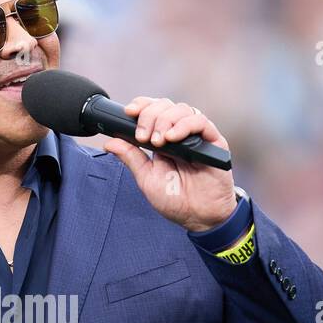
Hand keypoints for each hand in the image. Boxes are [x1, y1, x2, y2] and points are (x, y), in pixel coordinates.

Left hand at [102, 98, 236, 232]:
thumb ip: (131, 158)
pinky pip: (200, 121)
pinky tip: (173, 138)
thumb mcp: (146, 178)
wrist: (199, 216)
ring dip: (164, 121)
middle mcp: (179, 133)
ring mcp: (196, 136)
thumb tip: (109, 143)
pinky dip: (184, 125)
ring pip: (181, 109)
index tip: (129, 113)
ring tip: (158, 142)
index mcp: (162, 139)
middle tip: (143, 137)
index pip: (152, 110)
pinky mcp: (213, 140)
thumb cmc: (176, 199)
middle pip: (164, 105)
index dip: (141, 106)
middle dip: (149, 117)